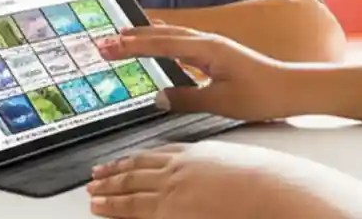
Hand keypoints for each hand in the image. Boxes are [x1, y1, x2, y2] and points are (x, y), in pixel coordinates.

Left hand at [88, 142, 361, 218]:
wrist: (268, 190)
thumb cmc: (264, 181)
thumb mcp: (241, 164)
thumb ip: (222, 168)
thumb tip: (222, 178)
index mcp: (198, 153)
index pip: (159, 153)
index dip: (137, 157)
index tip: (125, 159)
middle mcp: (180, 167)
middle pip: (139, 167)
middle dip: (115, 172)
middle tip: (96, 175)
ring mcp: (173, 188)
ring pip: (131, 187)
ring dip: (108, 190)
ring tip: (93, 194)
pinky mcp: (169, 210)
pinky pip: (134, 208)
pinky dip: (115, 208)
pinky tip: (103, 209)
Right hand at [96, 25, 302, 121]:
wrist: (292, 89)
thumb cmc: (262, 94)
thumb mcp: (220, 102)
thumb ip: (186, 99)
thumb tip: (157, 97)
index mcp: (207, 49)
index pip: (160, 44)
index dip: (131, 45)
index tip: (107, 46)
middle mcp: (209, 41)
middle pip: (163, 34)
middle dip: (132, 37)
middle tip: (103, 41)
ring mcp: (214, 45)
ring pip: (173, 35)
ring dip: (147, 37)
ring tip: (122, 37)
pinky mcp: (219, 53)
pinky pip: (183, 42)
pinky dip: (164, 41)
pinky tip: (159, 45)